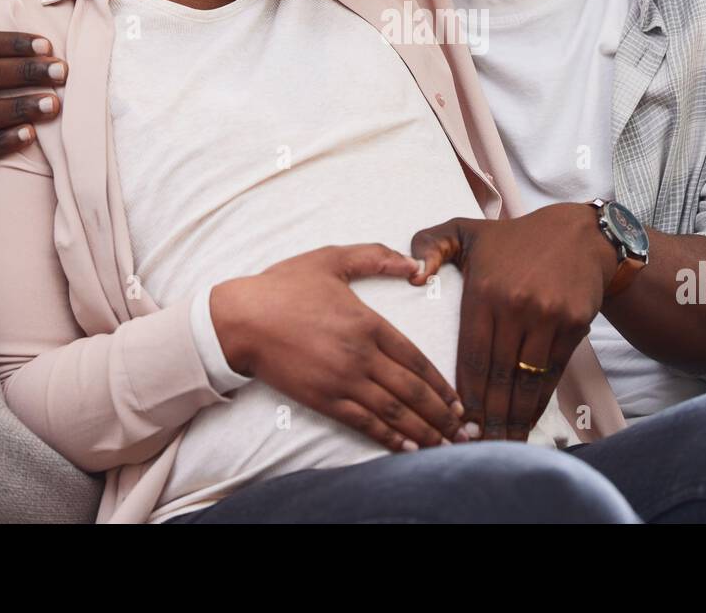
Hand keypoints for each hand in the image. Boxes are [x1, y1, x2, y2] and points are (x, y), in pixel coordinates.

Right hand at [210, 244, 468, 452]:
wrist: (240, 319)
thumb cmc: (284, 286)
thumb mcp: (332, 259)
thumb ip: (375, 257)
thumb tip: (415, 263)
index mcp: (367, 323)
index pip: (416, 358)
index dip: (441, 383)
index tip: (458, 399)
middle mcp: (360, 356)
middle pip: (411, 391)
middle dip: (441, 414)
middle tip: (465, 431)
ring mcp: (341, 381)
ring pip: (393, 412)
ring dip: (423, 431)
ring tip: (446, 445)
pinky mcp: (322, 399)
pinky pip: (363, 423)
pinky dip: (389, 437)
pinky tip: (408, 449)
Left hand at [409, 204, 612, 441]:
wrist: (579, 235)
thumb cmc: (515, 238)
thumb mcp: (466, 230)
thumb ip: (429, 243)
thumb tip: (412, 274)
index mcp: (484, 290)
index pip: (471, 355)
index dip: (465, 394)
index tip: (457, 421)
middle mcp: (515, 305)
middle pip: (498, 374)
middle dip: (488, 416)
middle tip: (477, 444)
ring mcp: (547, 316)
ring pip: (525, 379)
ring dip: (514, 417)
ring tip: (503, 443)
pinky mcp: (573, 325)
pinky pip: (552, 372)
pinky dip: (539, 400)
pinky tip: (528, 419)